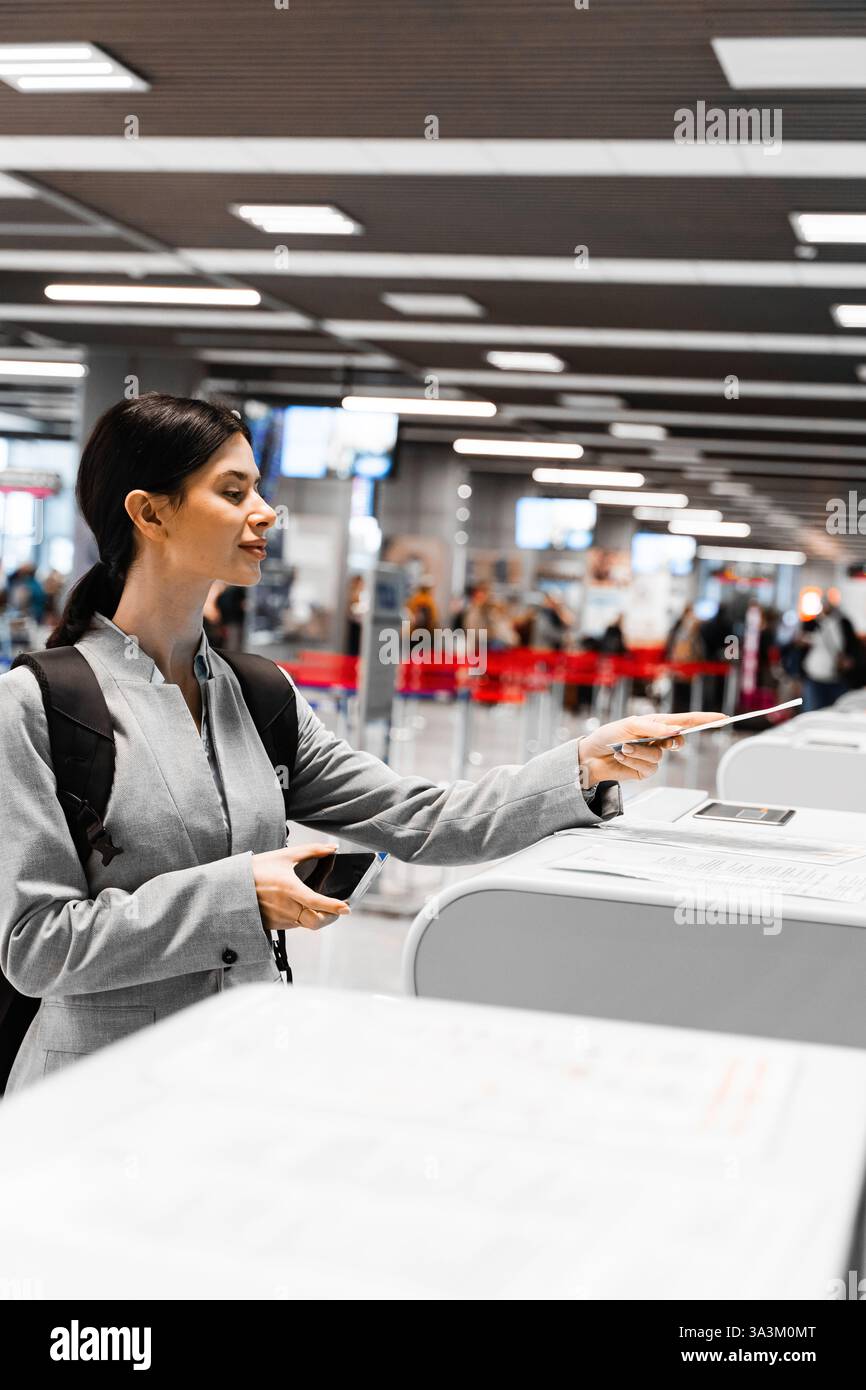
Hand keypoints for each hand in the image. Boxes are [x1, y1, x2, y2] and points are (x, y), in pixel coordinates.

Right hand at [251, 842, 351, 931]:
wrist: (230, 886)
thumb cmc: (256, 870)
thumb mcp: (284, 856)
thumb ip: (311, 851)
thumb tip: (332, 848)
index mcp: (289, 889)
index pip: (317, 902)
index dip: (334, 906)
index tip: (347, 907)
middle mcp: (286, 907)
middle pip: (316, 922)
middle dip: (331, 917)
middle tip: (338, 909)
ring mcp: (280, 919)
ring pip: (307, 924)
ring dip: (317, 917)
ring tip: (320, 905)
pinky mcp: (274, 925)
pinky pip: (295, 925)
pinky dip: (303, 918)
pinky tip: (302, 907)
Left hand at [577, 711, 724, 785]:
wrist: (591, 755)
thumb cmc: (608, 735)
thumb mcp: (629, 725)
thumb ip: (652, 727)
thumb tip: (674, 730)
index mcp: (657, 724)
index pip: (686, 721)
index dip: (705, 720)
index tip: (723, 718)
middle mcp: (658, 739)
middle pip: (679, 741)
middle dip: (673, 742)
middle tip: (668, 741)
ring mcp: (653, 756)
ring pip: (659, 756)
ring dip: (639, 751)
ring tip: (623, 748)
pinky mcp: (645, 770)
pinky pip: (648, 767)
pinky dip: (633, 761)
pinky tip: (622, 757)